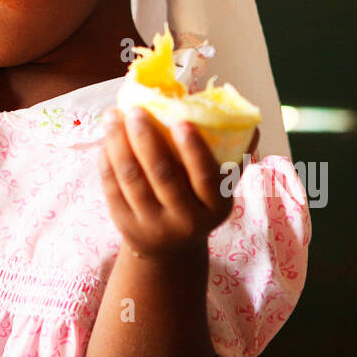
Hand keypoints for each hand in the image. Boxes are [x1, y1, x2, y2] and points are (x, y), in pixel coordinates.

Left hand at [98, 106, 259, 263]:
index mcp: (216, 207)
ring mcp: (152, 224)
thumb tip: (249, 124)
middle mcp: (185, 220)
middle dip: (146, 139)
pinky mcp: (125, 223)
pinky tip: (107, 137)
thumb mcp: (219, 189)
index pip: (206, 177)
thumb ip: (231, 158)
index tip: (180, 120)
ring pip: (132, 179)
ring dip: (119, 143)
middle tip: (136, 109)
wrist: (170, 247)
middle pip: (162, 176)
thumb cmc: (198, 202)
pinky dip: (107, 159)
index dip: (193, 149)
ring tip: (113, 116)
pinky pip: (112, 187)